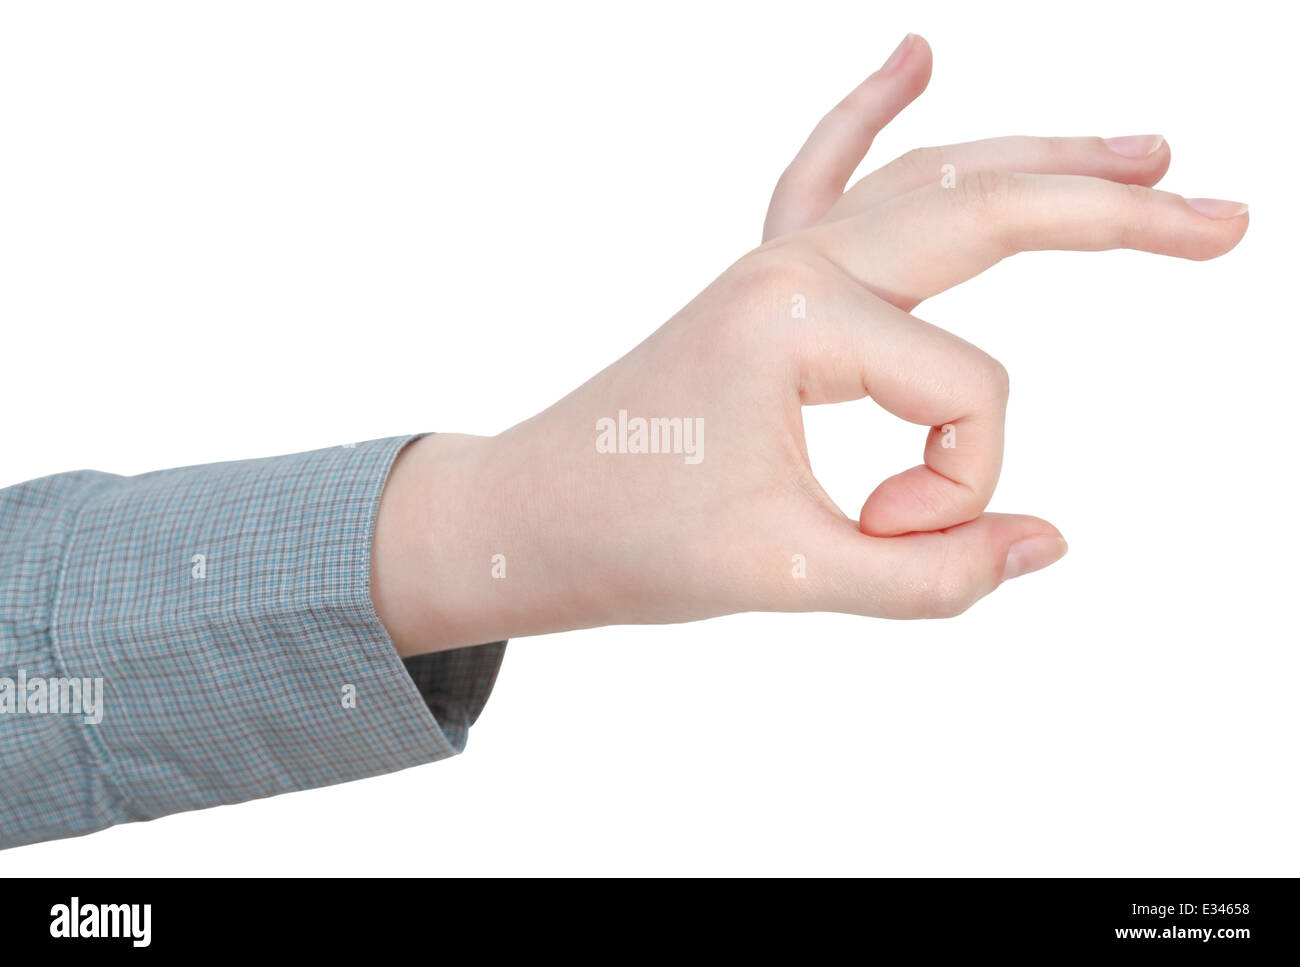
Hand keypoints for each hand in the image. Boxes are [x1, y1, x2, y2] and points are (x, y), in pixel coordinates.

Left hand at [373, 33, 1247, 654]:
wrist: (524, 517)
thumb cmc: (628, 542)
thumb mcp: (788, 577)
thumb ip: (931, 576)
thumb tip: (1051, 541)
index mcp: (802, 315)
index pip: (968, 391)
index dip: (954, 491)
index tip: (883, 538)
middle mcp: (796, 264)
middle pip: (989, 212)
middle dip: (1116, 212)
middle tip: (1226, 218)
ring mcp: (777, 263)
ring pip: (932, 186)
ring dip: (1039, 159)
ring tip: (1143, 148)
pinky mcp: (762, 286)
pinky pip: (823, 180)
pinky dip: (872, 117)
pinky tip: (913, 56)